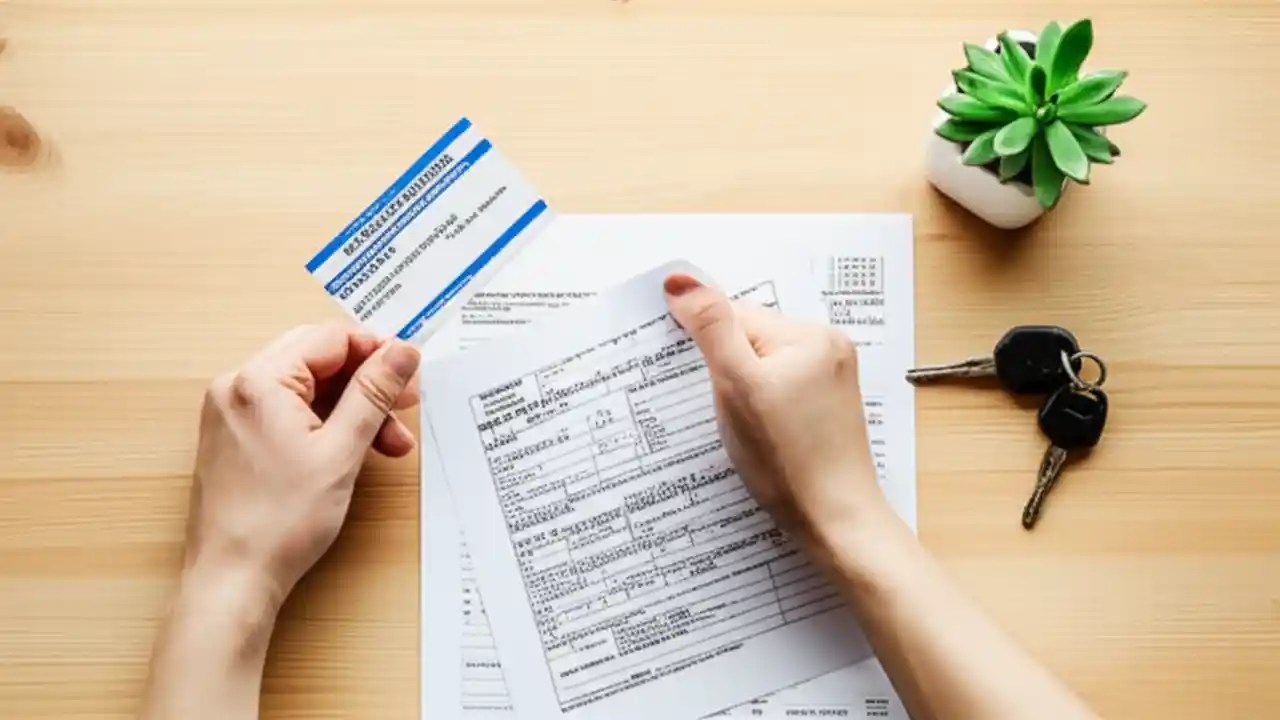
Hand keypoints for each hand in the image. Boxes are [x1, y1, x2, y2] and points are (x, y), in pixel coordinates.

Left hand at [185, 323, 420, 608]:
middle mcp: (237, 387)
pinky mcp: (235, 438)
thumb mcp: (341, 451)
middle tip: (406, 405)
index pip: (328, 338)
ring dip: (352, 408)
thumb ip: (373, 394)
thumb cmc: (279, 522)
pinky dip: (325, 424)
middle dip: (367, 383)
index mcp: (258, 381)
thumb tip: (402, 352)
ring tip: (390, 443)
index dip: (376, 351)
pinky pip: (288, 412)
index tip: (410, 374)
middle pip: (317, 360)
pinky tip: (355, 449)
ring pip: (307, 389)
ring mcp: (232, 413)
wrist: (232, 580)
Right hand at [663, 273, 888, 560]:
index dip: (706, 346)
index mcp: (810, 334)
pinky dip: (762, 405)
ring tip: (745, 428)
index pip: (735, 317)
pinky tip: (760, 434)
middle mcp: (829, 347)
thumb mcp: (737, 386)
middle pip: (750, 338)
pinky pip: (782, 388)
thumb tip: (681, 281)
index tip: (694, 379)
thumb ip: (711, 328)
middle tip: (724, 411)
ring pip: (764, 365)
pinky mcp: (830, 407)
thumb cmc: (786, 459)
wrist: (835, 520)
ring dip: (742, 389)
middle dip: (726, 369)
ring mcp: (833, 378)